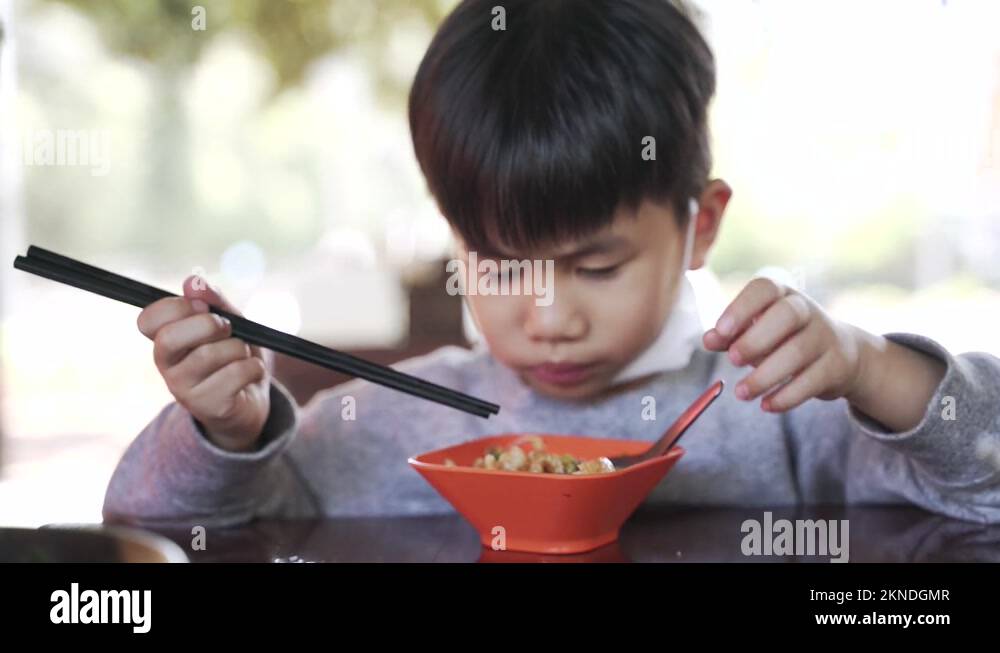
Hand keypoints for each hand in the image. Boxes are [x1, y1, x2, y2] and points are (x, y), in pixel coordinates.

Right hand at [137, 275, 270, 450]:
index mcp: (165, 341)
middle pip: (170, 338)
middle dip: (208, 325)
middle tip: (226, 328)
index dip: (176, 306)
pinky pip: (236, 374)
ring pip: (210, 355)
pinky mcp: (208, 407)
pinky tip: (251, 373)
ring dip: (239, 348)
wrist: (250, 403)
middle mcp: (167, 366)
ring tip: (242, 355)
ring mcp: (184, 390)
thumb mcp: (229, 322)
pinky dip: (254, 367)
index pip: (148, 319)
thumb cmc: (233, 356)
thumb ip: (214, 301)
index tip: (201, 306)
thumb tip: (193, 281)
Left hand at [703, 278, 867, 411]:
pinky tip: (766, 406)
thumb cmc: (784, 339)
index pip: (764, 288)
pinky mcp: (837, 365)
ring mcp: (825, 336)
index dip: (741, 307)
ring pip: (798, 352)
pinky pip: (812, 381)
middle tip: (732, 360)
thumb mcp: (756, 331)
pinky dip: (786, 397)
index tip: (720, 330)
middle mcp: (807, 310)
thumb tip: (708, 339)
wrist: (842, 354)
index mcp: (782, 295)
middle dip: (756, 339)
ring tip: (741, 393)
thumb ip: (730, 335)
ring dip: (765, 376)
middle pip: (787, 315)